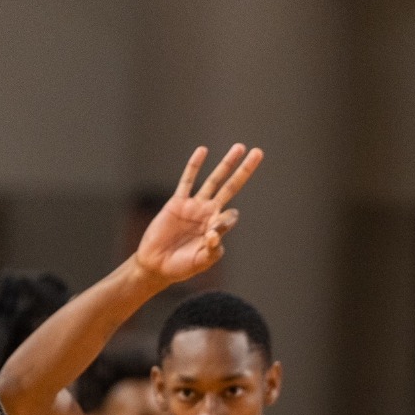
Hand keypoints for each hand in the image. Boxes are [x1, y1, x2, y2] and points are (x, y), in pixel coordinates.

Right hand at [133, 145, 263, 285]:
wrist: (156, 265)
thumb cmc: (181, 267)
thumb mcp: (201, 262)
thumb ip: (212, 250)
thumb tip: (216, 232)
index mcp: (217, 228)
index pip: (230, 216)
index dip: (225, 222)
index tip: (211, 237)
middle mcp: (208, 213)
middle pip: (231, 187)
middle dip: (244, 171)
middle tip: (258, 153)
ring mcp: (194, 206)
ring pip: (213, 180)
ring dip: (226, 164)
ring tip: (239, 147)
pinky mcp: (177, 202)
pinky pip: (187, 180)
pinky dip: (194, 166)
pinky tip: (203, 151)